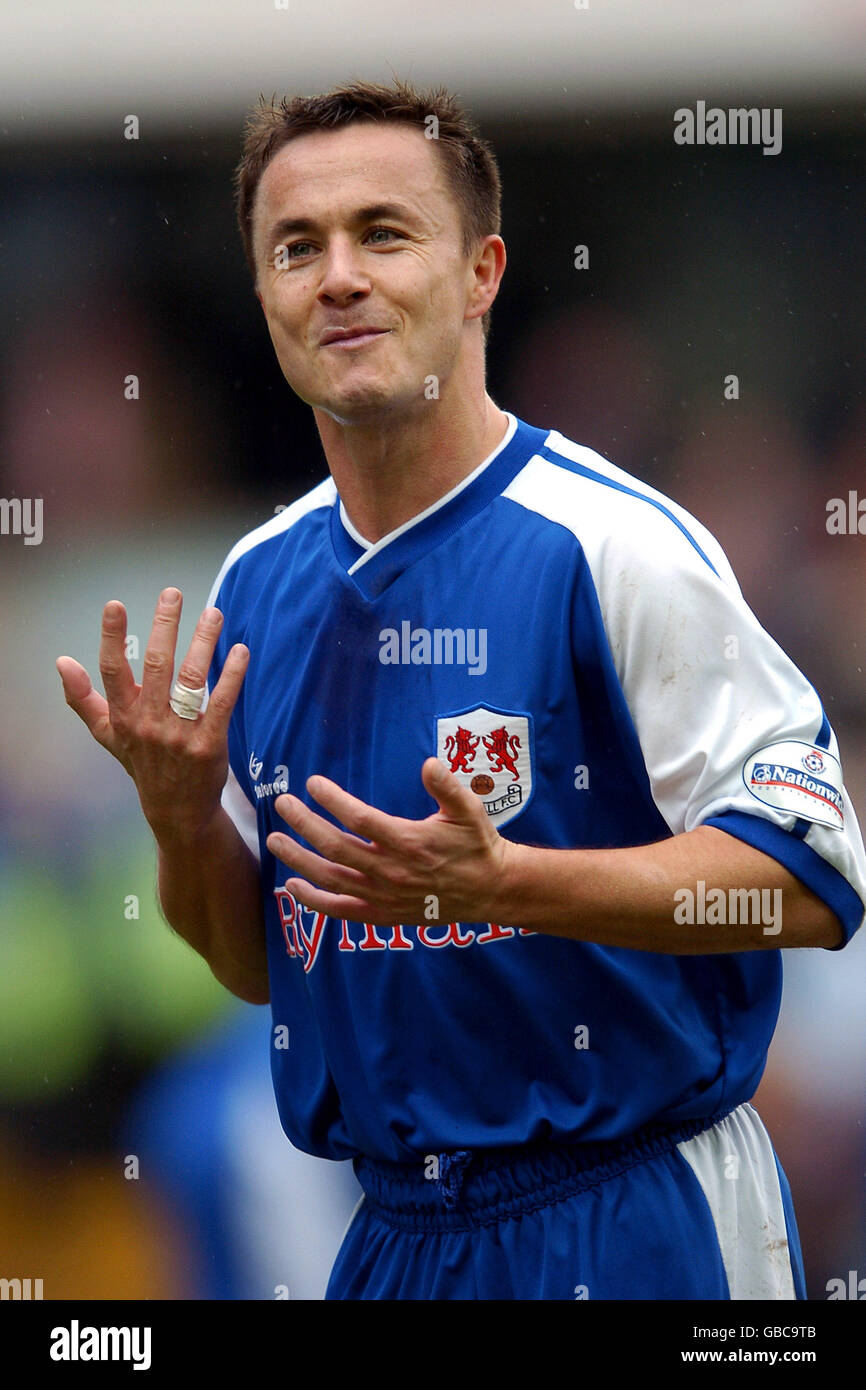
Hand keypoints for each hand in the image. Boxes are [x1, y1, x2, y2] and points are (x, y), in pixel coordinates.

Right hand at [56, 588, 248, 841]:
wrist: (176, 810)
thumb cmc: (142, 763)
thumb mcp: (108, 734)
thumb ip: (83, 699)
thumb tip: (61, 663)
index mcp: (123, 716)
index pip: (113, 670)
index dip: (112, 637)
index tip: (115, 605)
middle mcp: (149, 723)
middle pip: (158, 666)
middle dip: (165, 626)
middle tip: (173, 594)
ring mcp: (180, 735)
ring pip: (191, 679)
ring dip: (203, 642)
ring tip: (214, 613)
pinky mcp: (209, 744)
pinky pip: (222, 703)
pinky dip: (232, 675)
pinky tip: (240, 650)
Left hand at [266, 757, 513, 924]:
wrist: (489, 890)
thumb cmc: (476, 844)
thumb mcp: (469, 810)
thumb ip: (447, 787)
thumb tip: (428, 763)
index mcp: (408, 842)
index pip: (360, 819)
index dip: (333, 801)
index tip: (312, 783)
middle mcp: (391, 871)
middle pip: (336, 847)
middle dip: (305, 824)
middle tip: (283, 804)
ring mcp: (384, 896)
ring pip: (331, 878)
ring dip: (299, 859)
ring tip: (273, 840)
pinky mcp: (383, 914)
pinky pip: (341, 910)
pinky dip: (314, 901)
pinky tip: (291, 886)